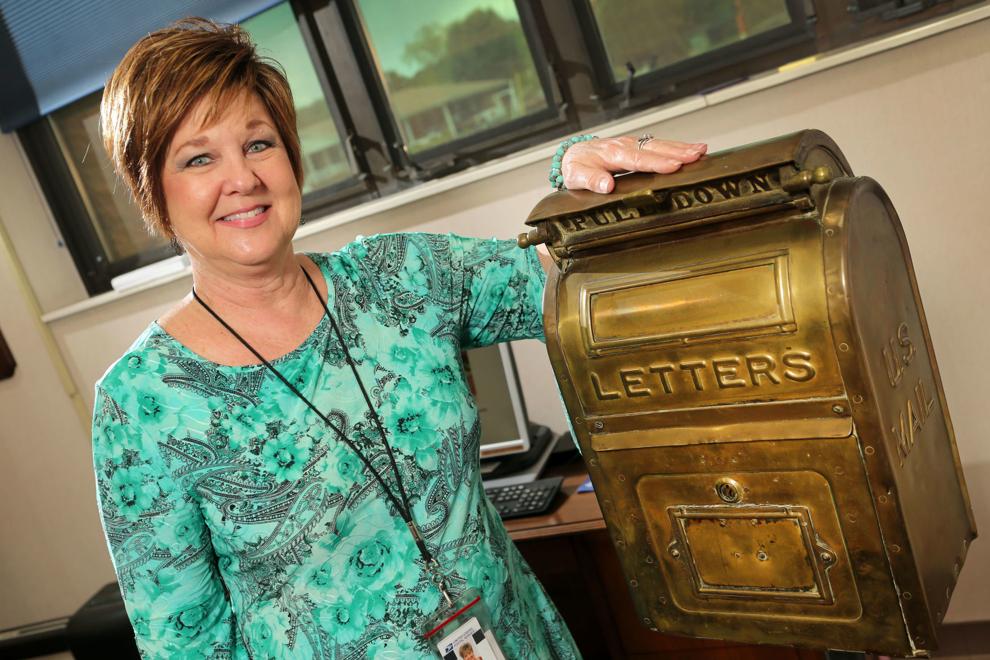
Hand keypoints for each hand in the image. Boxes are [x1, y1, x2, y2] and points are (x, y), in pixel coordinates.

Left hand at [561, 136, 706, 193]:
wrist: (574, 154)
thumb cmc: (577, 166)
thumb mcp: (577, 176)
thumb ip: (590, 180)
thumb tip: (606, 185)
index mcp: (612, 153)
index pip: (637, 159)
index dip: (656, 162)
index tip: (673, 165)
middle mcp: (625, 145)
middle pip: (654, 148)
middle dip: (677, 151)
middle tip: (696, 155)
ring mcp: (634, 144)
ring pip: (660, 144)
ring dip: (681, 147)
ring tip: (702, 151)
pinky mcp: (639, 146)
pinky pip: (659, 145)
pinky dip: (677, 147)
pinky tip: (692, 151)